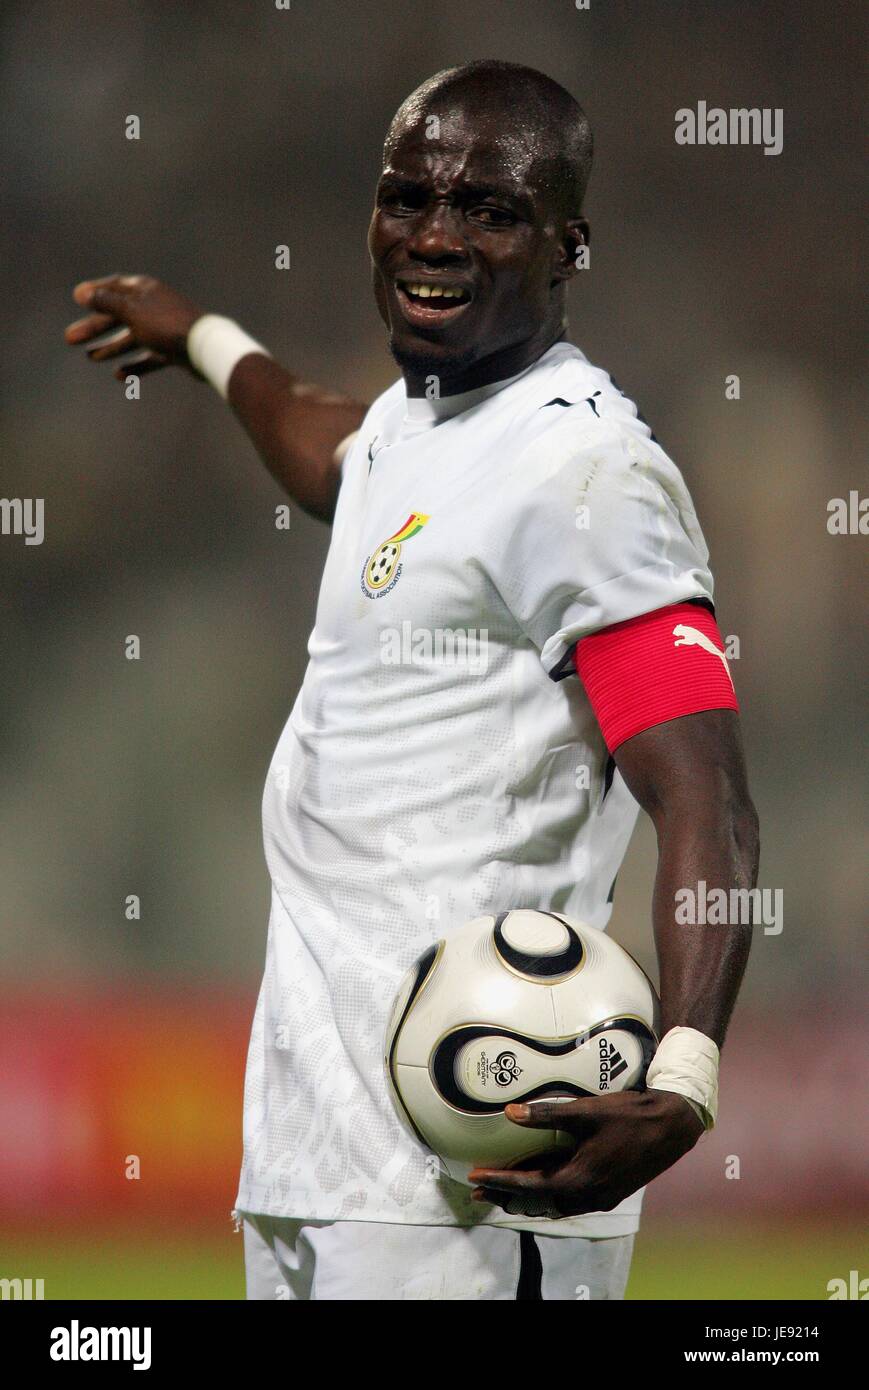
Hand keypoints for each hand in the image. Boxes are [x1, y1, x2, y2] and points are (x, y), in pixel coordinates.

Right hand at [64, 274, 204, 379]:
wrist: (204, 347)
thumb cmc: (166, 324)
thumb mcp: (130, 311)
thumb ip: (106, 303)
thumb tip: (82, 293)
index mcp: (145, 290)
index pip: (115, 286)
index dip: (96, 291)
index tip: (78, 298)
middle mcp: (154, 306)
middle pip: (119, 316)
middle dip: (94, 327)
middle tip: (70, 338)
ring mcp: (164, 329)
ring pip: (132, 338)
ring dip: (111, 347)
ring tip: (91, 357)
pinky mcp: (173, 350)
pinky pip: (150, 357)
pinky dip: (135, 365)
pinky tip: (120, 375)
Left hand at [468, 1088, 703, 1218]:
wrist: (672, 1126)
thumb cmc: (630, 1116)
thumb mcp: (586, 1111)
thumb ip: (547, 1114)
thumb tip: (510, 1113)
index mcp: (579, 1179)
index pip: (528, 1185)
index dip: (499, 1181)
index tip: (474, 1178)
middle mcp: (587, 1196)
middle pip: (537, 1203)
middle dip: (506, 1197)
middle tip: (479, 1193)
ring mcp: (599, 1198)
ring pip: (553, 1206)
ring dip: (527, 1200)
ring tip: (502, 1194)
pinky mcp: (608, 1193)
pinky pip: (569, 1202)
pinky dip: (548, 1198)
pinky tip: (542, 1187)